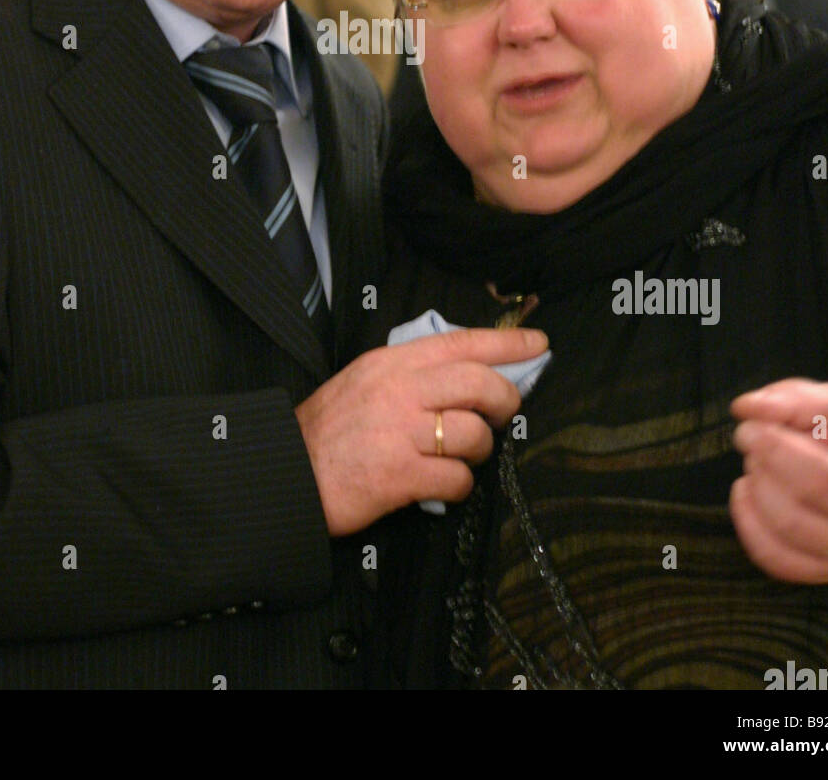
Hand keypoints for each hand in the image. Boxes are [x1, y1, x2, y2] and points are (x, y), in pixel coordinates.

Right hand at [296, 326, 547, 535]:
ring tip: (462, 456)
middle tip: (505, 413)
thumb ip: (409, 374)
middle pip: (479, 384)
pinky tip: (444, 485)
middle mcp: (399, 390)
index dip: (507, 343)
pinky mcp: (401, 474)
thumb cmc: (329, 430)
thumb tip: (465, 374)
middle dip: (505, 400)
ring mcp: (401, 431)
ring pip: (474, 433)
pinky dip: (459, 485)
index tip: (540, 344)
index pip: (460, 342)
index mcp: (391, 362)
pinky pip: (457, 478)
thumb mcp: (364, 381)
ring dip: (480, 449)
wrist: (287, 473)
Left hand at [729, 378, 827, 585]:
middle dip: (771, 452)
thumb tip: (746, 408)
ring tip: (754, 460)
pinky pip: (777, 557)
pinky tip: (745, 491)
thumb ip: (794, 399)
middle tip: (750, 432)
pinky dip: (748, 521)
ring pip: (793, 525)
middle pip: (823, 486)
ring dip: (758, 483)